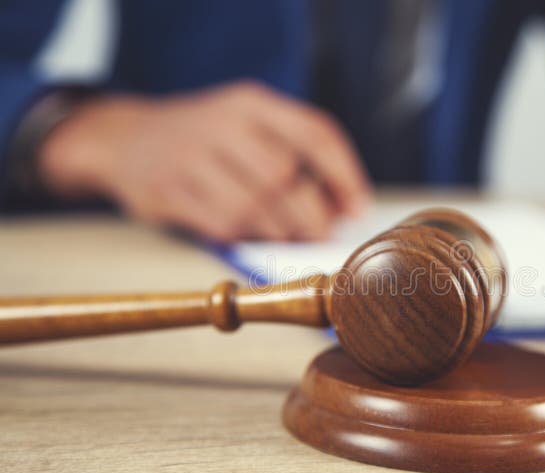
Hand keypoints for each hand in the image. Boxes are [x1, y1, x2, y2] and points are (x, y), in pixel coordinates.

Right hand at [38, 82, 371, 241]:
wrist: (124, 139)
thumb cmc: (207, 141)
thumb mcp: (248, 126)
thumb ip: (293, 155)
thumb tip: (342, 209)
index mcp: (252, 102)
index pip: (314, 132)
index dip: (345, 175)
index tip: (360, 208)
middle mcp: (222, 121)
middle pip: (285, 175)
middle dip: (313, 215)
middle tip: (322, 235)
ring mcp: (190, 154)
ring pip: (254, 205)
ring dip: (281, 231)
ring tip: (288, 237)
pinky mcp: (166, 189)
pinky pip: (222, 225)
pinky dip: (245, 238)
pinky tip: (249, 235)